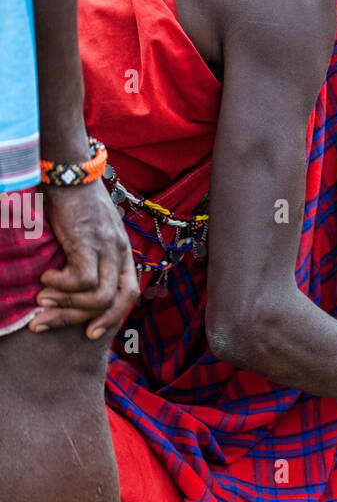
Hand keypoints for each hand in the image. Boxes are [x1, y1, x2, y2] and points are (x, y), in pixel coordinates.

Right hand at [29, 183, 138, 338]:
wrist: (69, 170)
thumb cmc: (73, 201)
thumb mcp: (88, 232)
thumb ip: (88, 256)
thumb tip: (70, 285)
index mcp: (122, 253)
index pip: (129, 294)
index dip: (112, 318)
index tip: (89, 332)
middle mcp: (119, 252)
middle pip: (116, 302)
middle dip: (82, 321)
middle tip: (49, 324)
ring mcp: (107, 247)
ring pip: (99, 297)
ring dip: (68, 306)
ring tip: (42, 299)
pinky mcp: (89, 241)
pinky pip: (82, 280)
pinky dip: (62, 286)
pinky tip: (45, 278)